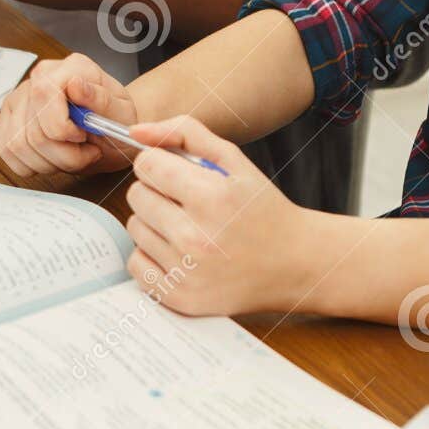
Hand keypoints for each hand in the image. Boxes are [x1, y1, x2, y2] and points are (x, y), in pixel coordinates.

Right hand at [0, 54, 136, 177]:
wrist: (111, 132)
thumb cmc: (116, 121)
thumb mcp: (121, 112)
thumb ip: (100, 98)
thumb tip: (75, 84)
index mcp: (69, 69)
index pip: (43, 94)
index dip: (62, 128)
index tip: (84, 137)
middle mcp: (39, 79)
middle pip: (32, 130)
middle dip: (63, 154)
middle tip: (86, 151)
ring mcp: (20, 99)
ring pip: (18, 145)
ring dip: (50, 162)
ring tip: (72, 155)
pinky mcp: (9, 120)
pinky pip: (8, 152)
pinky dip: (33, 165)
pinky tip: (53, 157)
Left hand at [123, 116, 307, 315]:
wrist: (295, 264)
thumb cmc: (262, 209)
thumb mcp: (234, 160)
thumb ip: (185, 133)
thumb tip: (137, 131)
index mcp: (212, 197)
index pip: (147, 165)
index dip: (159, 164)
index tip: (176, 174)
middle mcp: (196, 237)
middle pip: (136, 195)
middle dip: (156, 192)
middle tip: (186, 202)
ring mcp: (186, 272)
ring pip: (134, 227)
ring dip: (154, 223)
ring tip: (187, 226)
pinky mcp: (180, 297)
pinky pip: (135, 263)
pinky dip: (151, 255)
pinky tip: (178, 252)